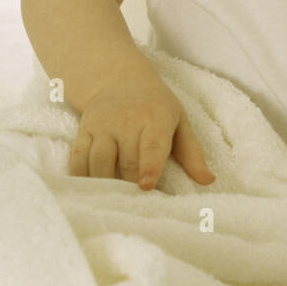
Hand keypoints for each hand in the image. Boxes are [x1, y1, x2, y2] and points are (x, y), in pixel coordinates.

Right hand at [69, 79, 215, 189]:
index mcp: (156, 118)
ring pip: (99, 161)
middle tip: (137, 206)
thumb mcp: (179, 121)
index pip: (152, 146)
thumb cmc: (156, 106)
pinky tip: (88, 192)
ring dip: (105, 185)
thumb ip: (192, 153)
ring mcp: (103, 126)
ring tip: (113, 202)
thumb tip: (208, 180)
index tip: (146, 186)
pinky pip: (78, 158)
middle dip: (130, 185)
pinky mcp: (84, 131)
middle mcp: (127, 121)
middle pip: (126, 161)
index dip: (149, 167)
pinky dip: (81, 177)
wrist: (119, 79)